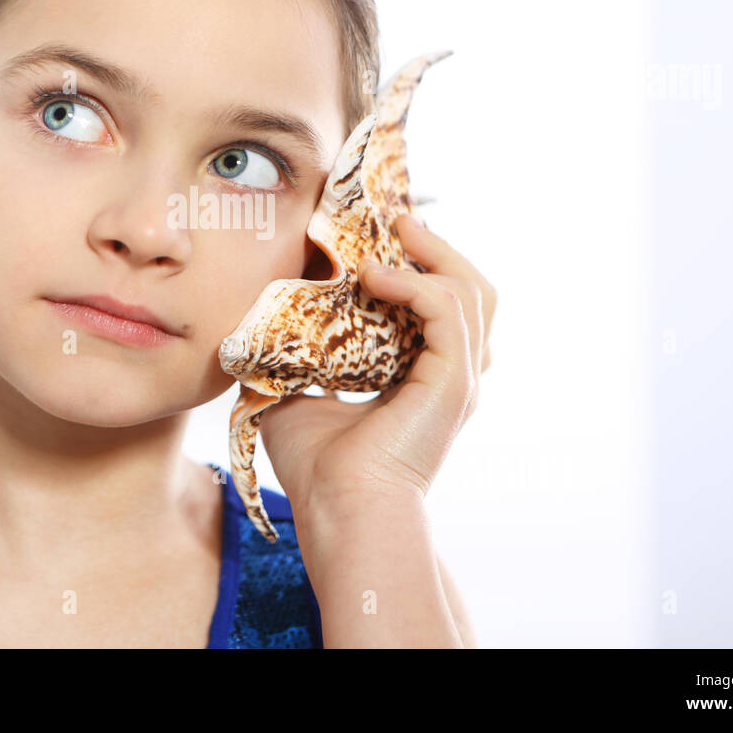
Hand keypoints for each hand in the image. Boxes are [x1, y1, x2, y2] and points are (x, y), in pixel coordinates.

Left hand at [257, 213, 497, 514]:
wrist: (337, 511)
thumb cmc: (318, 469)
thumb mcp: (296, 392)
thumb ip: (291, 353)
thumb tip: (259, 312)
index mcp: (421, 380)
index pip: (439, 308)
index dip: (417, 266)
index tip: (380, 236)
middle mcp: (450, 377)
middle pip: (472, 291)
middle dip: (437, 249)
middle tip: (399, 220)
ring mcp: (458, 379)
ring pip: (472, 292)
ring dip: (434, 254)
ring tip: (396, 231)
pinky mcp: (454, 382)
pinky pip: (448, 310)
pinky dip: (416, 283)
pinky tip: (376, 274)